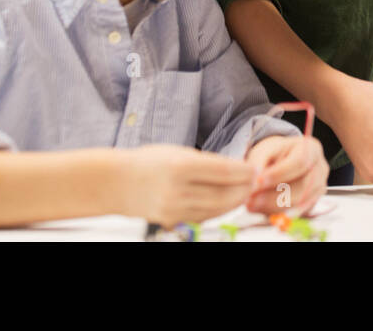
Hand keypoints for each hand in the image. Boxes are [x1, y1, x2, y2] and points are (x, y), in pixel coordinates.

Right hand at [116, 144, 252, 226]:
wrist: (116, 183)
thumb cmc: (148, 162)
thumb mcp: (177, 152)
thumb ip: (205, 161)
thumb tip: (236, 168)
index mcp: (180, 166)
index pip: (222, 171)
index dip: (243, 171)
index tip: (255, 169)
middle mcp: (177, 190)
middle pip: (222, 193)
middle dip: (243, 188)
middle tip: (256, 182)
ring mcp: (174, 209)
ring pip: (215, 209)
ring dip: (234, 201)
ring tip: (244, 192)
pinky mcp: (171, 221)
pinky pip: (202, 217)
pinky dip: (218, 210)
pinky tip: (226, 202)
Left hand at [244, 134, 327, 215]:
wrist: (282, 162)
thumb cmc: (276, 154)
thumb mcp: (265, 150)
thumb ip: (259, 163)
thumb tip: (255, 180)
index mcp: (312, 150)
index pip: (300, 162)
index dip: (279, 174)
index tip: (259, 181)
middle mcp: (320, 170)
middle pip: (302, 186)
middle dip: (273, 195)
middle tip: (251, 198)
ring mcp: (318, 189)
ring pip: (299, 203)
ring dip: (273, 207)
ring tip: (252, 205)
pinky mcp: (312, 204)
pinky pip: (296, 213)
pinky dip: (277, 214)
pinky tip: (261, 209)